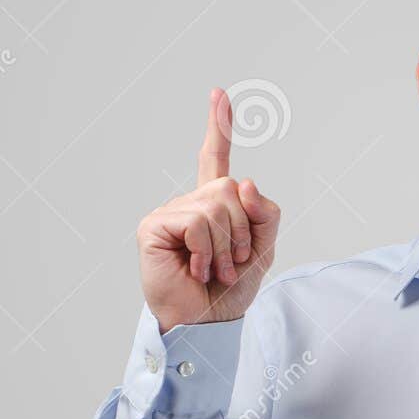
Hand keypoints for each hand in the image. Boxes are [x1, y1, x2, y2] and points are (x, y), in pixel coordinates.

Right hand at [137, 87, 280, 331]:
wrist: (208, 323)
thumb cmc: (230, 291)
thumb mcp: (263, 249)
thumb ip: (265, 213)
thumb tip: (244, 183)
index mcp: (212, 207)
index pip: (214, 160)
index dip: (218, 128)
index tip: (219, 95)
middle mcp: (188, 204)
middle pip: (228, 188)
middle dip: (242, 229)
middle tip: (232, 262)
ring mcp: (169, 213)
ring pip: (215, 204)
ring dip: (225, 245)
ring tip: (214, 270)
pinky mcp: (153, 227)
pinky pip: (195, 221)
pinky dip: (205, 250)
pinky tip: (195, 269)